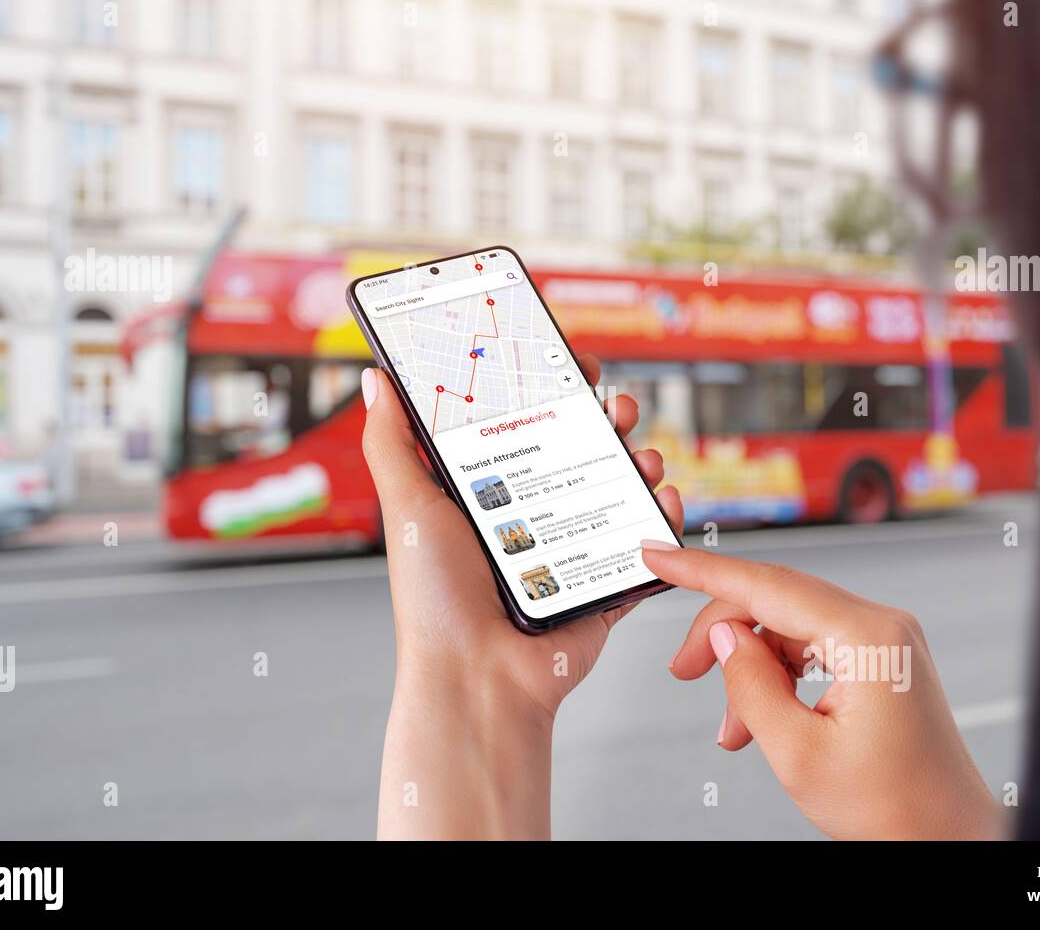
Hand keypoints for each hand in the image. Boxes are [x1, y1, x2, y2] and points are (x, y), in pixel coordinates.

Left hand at [364, 356, 682, 838]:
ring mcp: (570, 545)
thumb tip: (377, 379)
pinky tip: (661, 496)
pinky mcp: (602, 579)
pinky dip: (662, 515)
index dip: (548, 386)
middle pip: (579, 445)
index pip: (522, 419)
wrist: (479, 679)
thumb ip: (392, 442)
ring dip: (639, 457)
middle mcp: (529, 512)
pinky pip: (643, 541)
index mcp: (485, 489)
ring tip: (639, 453)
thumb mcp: (407, 507)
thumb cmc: (435, 601)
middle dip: (605, 414)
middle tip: (612, 403)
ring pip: (617, 484)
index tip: (568, 361)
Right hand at [642, 545, 1002, 839]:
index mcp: (868, 637)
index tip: (661, 557)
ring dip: (751, 668)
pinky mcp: (880, 656)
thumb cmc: (894, 808)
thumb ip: (751, 684)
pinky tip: (758, 715)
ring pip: (789, 627)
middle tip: (684, 671)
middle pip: (776, 601)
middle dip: (723, 634)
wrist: (947, 836)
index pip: (768, 584)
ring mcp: (884, 638)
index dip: (704, 572)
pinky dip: (777, 676)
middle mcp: (881, 625)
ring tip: (732, 727)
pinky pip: (811, 646)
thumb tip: (724, 636)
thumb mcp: (797, 752)